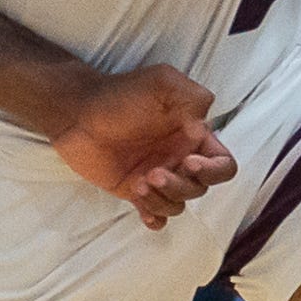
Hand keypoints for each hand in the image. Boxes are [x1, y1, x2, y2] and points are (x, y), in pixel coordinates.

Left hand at [49, 65, 236, 229]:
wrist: (77, 113)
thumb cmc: (120, 95)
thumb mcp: (163, 82)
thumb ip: (192, 97)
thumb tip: (204, 126)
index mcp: (192, 137)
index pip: (223, 164)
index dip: (214, 170)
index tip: (189, 162)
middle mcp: (179, 159)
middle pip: (200, 188)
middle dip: (180, 186)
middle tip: (153, 174)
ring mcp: (158, 177)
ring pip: (178, 205)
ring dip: (163, 201)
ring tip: (139, 184)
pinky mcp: (135, 191)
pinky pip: (156, 215)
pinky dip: (155, 218)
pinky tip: (143, 210)